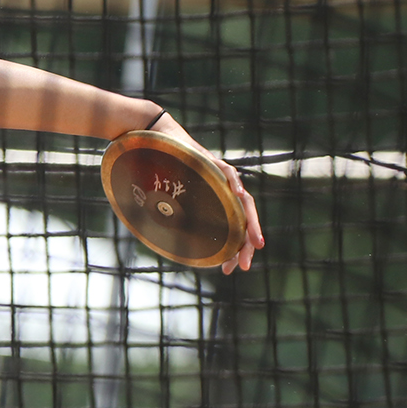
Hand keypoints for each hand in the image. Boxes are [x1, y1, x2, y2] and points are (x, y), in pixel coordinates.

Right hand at [150, 113, 264, 273]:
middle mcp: (222, 191)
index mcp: (214, 201)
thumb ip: (169, 215)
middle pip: (243, 219)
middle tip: (246, 265)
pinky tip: (238, 197)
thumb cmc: (155, 170)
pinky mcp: (210, 161)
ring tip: (255, 243)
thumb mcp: (164, 199)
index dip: (232, 248)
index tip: (230, 268)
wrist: (151, 138)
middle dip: (246, 244)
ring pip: (244, 202)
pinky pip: (227, 173)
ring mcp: (219, 176)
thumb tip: (159, 242)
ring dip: (251, 223)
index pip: (231, 227)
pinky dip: (233, 184)